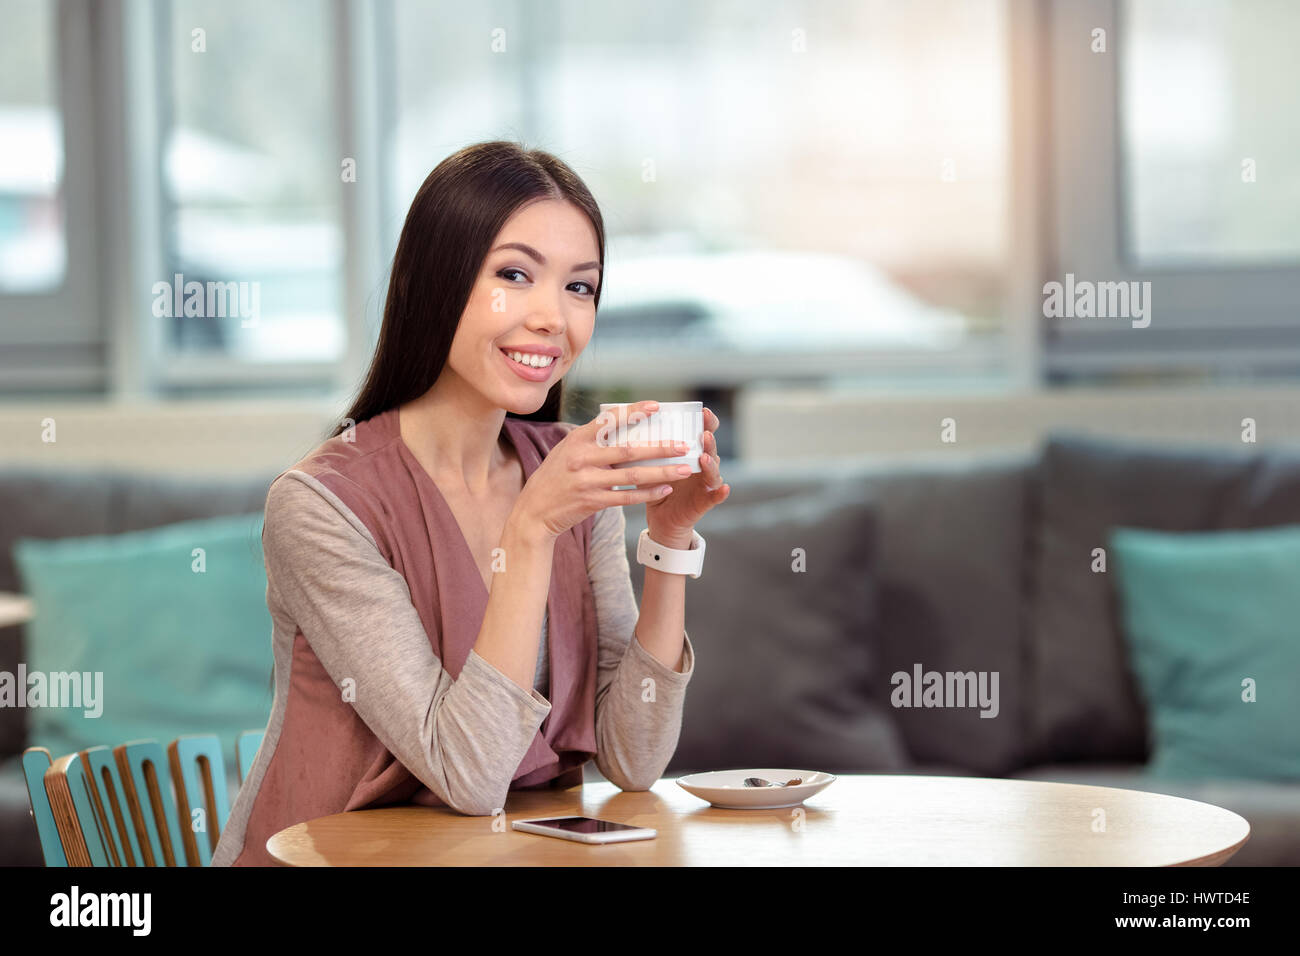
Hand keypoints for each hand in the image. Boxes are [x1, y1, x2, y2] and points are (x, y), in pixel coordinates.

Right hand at [511, 400, 701, 541]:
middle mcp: (582, 458)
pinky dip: (647, 493)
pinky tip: (665, 489)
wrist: (534, 510)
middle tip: (683, 445)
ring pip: (633, 476)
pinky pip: (626, 498)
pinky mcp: (592, 501)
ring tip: (684, 469)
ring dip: (661, 472)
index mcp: (578, 439)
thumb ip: (592, 439)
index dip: (634, 412)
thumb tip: (623, 422)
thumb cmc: (556, 476)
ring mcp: (587, 481)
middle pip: (629, 450)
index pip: (610, 420)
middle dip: (660, 447)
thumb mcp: (568, 450)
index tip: (657, 406)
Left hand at [644, 405, 729, 544]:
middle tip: (705, 431)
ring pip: (713, 471)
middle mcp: (702, 465)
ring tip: (704, 456)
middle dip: (709, 438)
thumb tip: (626, 428)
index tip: (702, 411)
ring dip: (711, 463)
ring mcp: (705, 483)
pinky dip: (721, 493)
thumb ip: (645, 449)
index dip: (706, 422)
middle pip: (711, 448)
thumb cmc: (656, 487)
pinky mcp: (705, 501)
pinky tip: (725, 488)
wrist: (661, 518)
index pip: (702, 432)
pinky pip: (716, 497)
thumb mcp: (648, 465)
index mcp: (690, 453)